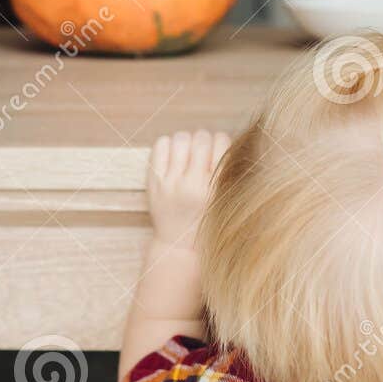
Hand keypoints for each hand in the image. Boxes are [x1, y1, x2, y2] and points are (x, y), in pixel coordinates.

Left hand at [147, 130, 229, 248]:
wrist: (179, 244)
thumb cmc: (207, 219)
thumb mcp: (224, 198)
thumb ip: (228, 171)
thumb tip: (220, 137)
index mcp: (215, 188)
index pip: (221, 141)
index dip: (220, 141)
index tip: (218, 151)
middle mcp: (192, 184)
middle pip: (201, 138)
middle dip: (204, 140)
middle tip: (202, 152)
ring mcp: (170, 183)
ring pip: (181, 138)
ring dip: (187, 141)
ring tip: (187, 154)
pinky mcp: (154, 182)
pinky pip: (161, 145)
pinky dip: (169, 144)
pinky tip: (173, 156)